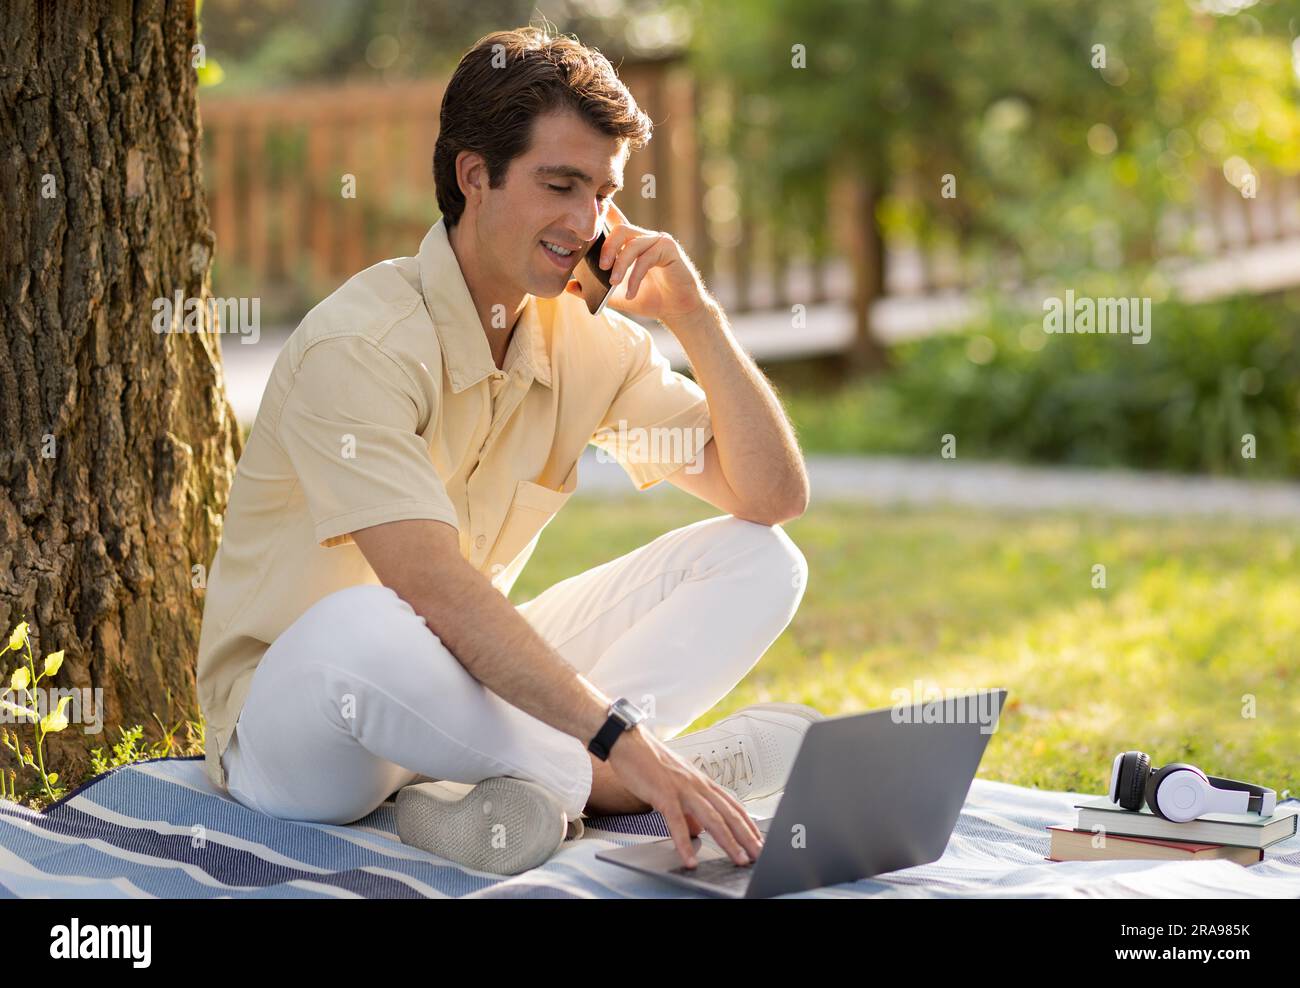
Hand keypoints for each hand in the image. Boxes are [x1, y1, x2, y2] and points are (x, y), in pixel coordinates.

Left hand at [564, 199, 709, 324]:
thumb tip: (568, 287)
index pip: (615, 220)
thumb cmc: (649, 299)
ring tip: (613, 283)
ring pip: (632, 243)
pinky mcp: (670, 249)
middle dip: (607, 247)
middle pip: (621, 228)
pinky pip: (647, 258)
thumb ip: (595, 290)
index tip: (590, 204)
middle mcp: (645, 237)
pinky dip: (635, 277)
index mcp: (631, 243)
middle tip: (601, 267)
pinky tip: (631, 293)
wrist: (677, 311)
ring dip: (620, 264)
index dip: (604, 209)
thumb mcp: (616, 296)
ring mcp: (658, 241)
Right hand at [607, 724, 763, 869]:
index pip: (733, 805)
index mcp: (702, 782)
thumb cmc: (650, 763)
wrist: (629, 742)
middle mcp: (698, 785)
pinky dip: (684, 843)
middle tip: (759, 855)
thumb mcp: (676, 785)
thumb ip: (689, 808)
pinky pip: (676, 822)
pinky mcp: (664, 794)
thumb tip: (697, 830)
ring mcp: (682, 789)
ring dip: (728, 841)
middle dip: (747, 837)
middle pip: (729, 814)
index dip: (748, 824)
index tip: (759, 841)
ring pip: (712, 818)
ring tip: (738, 859)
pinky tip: (690, 859)